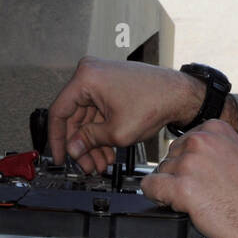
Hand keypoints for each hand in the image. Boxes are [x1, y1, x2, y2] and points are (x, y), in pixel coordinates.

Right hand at [48, 57, 204, 173]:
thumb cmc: (156, 101)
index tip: (59, 155)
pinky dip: (102, 131)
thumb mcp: (117, 132)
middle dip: (81, 145)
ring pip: (88, 117)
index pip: (59, 111)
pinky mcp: (112, 85)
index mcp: (87, 78)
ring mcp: (102, 78)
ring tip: (99, 162)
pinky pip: (99, 112)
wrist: (180, 94)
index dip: (56, 139)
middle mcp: (91, 74)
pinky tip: (107, 151)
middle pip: (75, 116)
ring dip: (92, 142)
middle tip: (85, 164)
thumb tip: (73, 149)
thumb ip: (89, 141)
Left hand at [141, 120, 237, 237]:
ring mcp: (190, 163)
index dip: (188, 161)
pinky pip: (151, 187)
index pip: (184, 141)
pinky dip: (156, 196)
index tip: (197, 174)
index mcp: (215, 129)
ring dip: (170, 187)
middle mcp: (200, 141)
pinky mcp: (182, 188)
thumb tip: (198, 154)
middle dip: (178, 174)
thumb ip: (218, 147)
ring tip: (195, 200)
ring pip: (161, 172)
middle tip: (198, 190)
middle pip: (171, 156)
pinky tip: (170, 203)